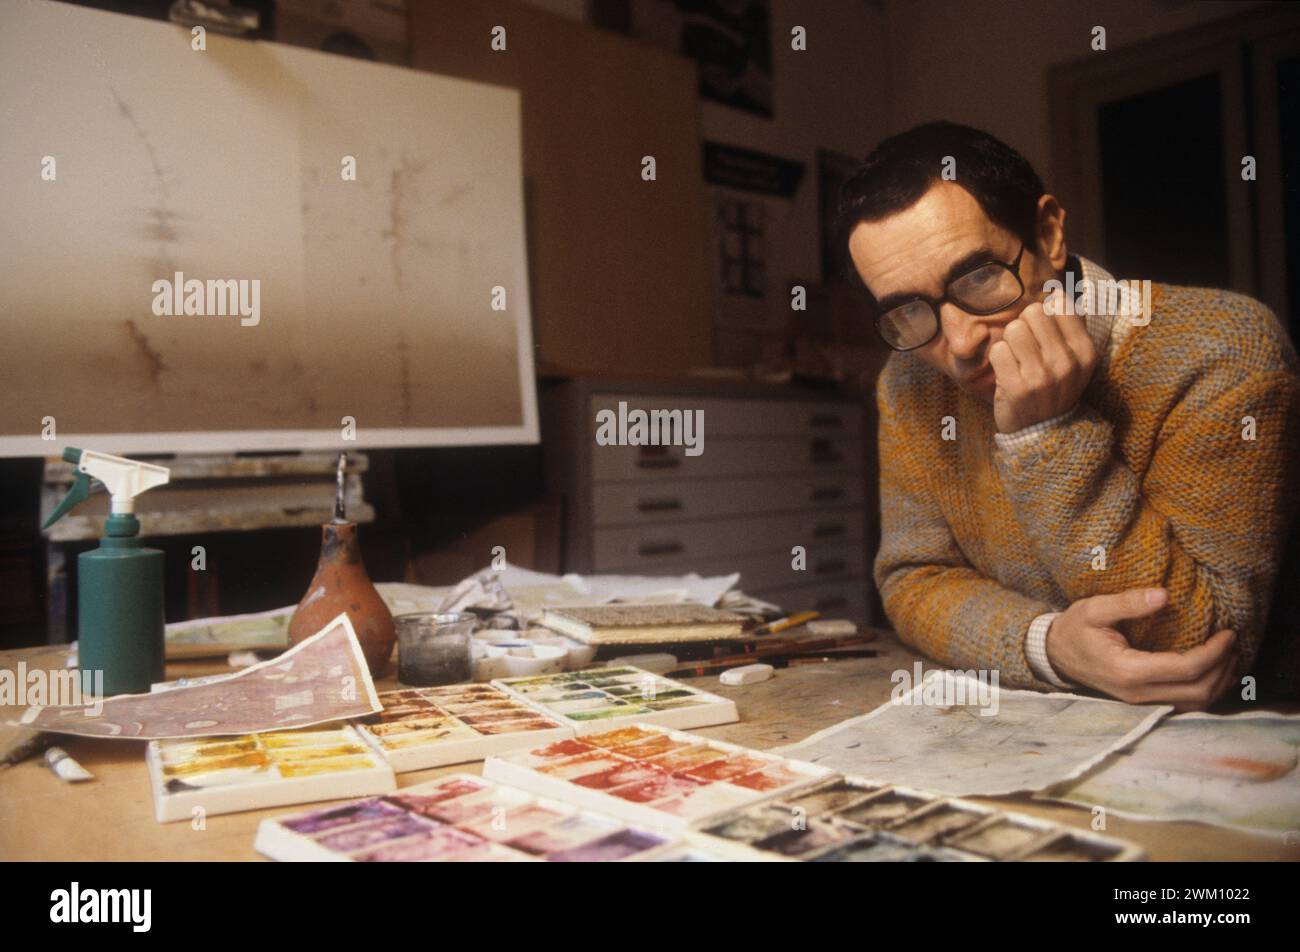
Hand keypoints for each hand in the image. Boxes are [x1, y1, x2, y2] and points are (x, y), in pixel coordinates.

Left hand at [988, 298, 1097, 432]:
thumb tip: (1055, 290)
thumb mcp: (1075, 360)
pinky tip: (1007, 374)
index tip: (1043, 334)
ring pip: (1014, 329)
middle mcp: (1067, 362)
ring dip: (1009, 343)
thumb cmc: (1053, 388)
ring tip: (1017, 362)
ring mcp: (1042, 376)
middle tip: (1026, 351)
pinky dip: (997, 359)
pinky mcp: (1017, 387)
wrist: (1043, 433)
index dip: (1044, 314)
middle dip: (1024, 327)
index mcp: (1085, 351)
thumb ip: (1069, 326)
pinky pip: (998, 350)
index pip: (1059, 303)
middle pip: (1033, 313)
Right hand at [1045, 587, 1238, 711]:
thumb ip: (1128, 602)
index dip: (1214, 652)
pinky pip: (1185, 704)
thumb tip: (1163, 595)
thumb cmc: (1074, 630)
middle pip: (1198, 690)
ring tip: (1229, 657)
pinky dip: (1206, 691)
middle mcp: (1138, 693)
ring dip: (1219, 683)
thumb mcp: (1094, 609)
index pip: (1186, 668)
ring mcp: (1141, 703)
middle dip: (1223, 667)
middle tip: (1232, 643)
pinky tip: (1213, 673)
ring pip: (1196, 703)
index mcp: (1128, 671)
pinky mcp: (1144, 703)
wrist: (1054, 656)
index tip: (1228, 633)